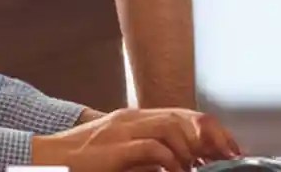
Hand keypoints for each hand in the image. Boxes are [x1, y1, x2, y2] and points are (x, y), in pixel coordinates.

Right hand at [32, 107, 240, 171]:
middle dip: (212, 137)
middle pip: (183, 117)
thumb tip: (184, 163)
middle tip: (228, 157)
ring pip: (171, 128)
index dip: (212, 130)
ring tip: (198, 167)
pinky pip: (152, 149)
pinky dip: (170, 161)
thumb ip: (150, 152)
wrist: (50, 158)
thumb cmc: (85, 159)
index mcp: (137, 117)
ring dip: (190, 150)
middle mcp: (133, 118)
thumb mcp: (123, 152)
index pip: (183, 114)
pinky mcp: (116, 148)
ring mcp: (123, 130)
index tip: (230, 149)